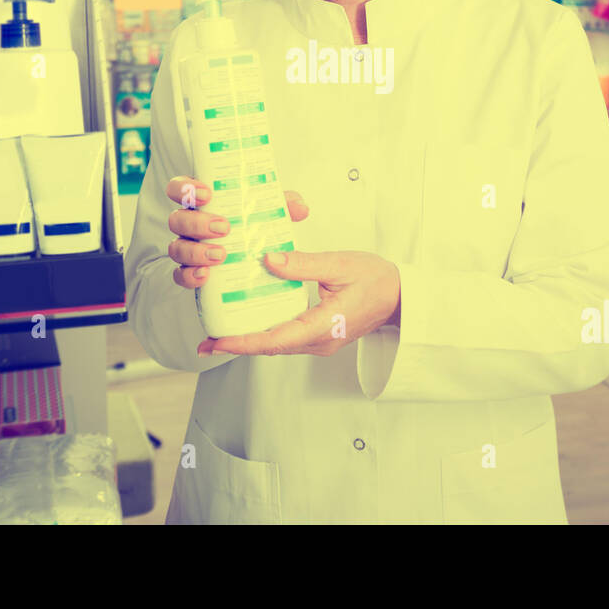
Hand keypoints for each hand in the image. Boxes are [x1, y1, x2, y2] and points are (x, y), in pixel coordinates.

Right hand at [164, 176, 309, 290]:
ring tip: (220, 255)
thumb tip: (300, 208)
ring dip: (195, 251)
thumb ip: (285, 204)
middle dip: (197, 223)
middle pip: (177, 219)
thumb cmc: (256, 226)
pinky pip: (180, 275)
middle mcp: (191, 224)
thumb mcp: (272, 211)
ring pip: (176, 248)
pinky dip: (190, 276)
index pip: (181, 188)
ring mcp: (189, 249)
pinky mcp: (191, 273)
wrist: (261, 263)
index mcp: (204, 202)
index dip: (185, 188)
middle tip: (224, 227)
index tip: (206, 194)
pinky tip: (206, 276)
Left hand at [197, 249, 400, 356]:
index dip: (244, 342)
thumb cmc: (376, 279)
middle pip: (271, 347)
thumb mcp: (339, 265)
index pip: (276, 339)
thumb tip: (268, 260)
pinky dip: (266, 334)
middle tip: (207, 341)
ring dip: (250, 341)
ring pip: (278, 345)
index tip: (219, 341)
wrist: (401, 296)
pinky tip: (251, 323)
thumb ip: (303, 264)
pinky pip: (287, 339)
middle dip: (238, 344)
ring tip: (220, 334)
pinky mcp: (320, 336)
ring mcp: (320, 342)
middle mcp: (319, 341)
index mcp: (324, 325)